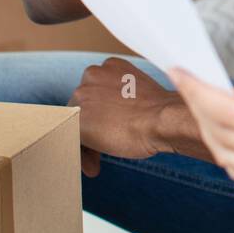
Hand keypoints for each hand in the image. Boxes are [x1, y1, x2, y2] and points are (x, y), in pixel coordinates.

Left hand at [69, 57, 180, 176]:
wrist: (163, 120)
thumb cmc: (161, 112)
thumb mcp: (139, 93)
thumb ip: (121, 97)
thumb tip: (116, 118)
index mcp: (110, 65)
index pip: (96, 94)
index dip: (102, 116)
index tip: (112, 131)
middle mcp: (91, 75)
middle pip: (83, 108)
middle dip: (92, 130)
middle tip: (103, 150)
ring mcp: (82, 95)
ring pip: (74, 123)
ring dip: (85, 144)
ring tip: (96, 163)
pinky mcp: (77, 118)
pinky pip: (70, 138)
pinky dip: (81, 155)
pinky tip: (94, 167)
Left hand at [167, 68, 233, 190]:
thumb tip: (225, 96)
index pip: (230, 112)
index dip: (199, 92)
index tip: (181, 72)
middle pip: (223, 135)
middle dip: (198, 107)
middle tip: (189, 82)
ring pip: (226, 157)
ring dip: (208, 130)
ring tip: (204, 103)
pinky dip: (225, 150)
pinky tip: (225, 129)